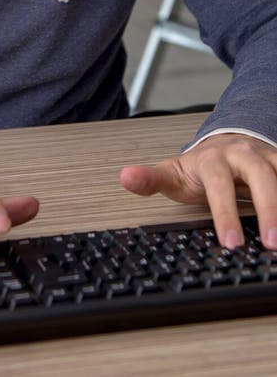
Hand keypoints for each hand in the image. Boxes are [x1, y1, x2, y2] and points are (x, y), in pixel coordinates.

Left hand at [120, 133, 276, 249]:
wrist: (227, 142)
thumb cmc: (200, 167)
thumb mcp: (173, 172)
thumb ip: (151, 180)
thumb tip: (125, 178)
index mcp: (213, 159)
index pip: (219, 185)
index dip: (225, 213)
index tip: (231, 244)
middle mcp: (244, 155)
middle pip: (261, 177)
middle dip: (270, 209)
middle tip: (272, 244)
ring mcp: (267, 158)